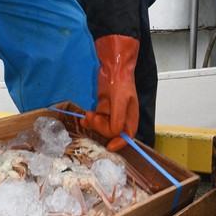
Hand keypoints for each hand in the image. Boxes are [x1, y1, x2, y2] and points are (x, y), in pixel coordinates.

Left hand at [81, 35, 139, 151]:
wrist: (113, 67)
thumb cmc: (121, 82)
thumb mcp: (120, 99)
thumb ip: (117, 117)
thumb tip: (115, 133)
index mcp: (130, 116)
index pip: (127, 135)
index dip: (120, 143)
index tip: (109, 147)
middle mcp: (122, 117)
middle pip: (112, 132)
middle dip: (101, 128)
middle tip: (93, 118)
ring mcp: (111, 113)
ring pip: (102, 126)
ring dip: (94, 124)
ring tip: (88, 115)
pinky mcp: (103, 108)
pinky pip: (96, 120)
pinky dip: (90, 120)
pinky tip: (84, 117)